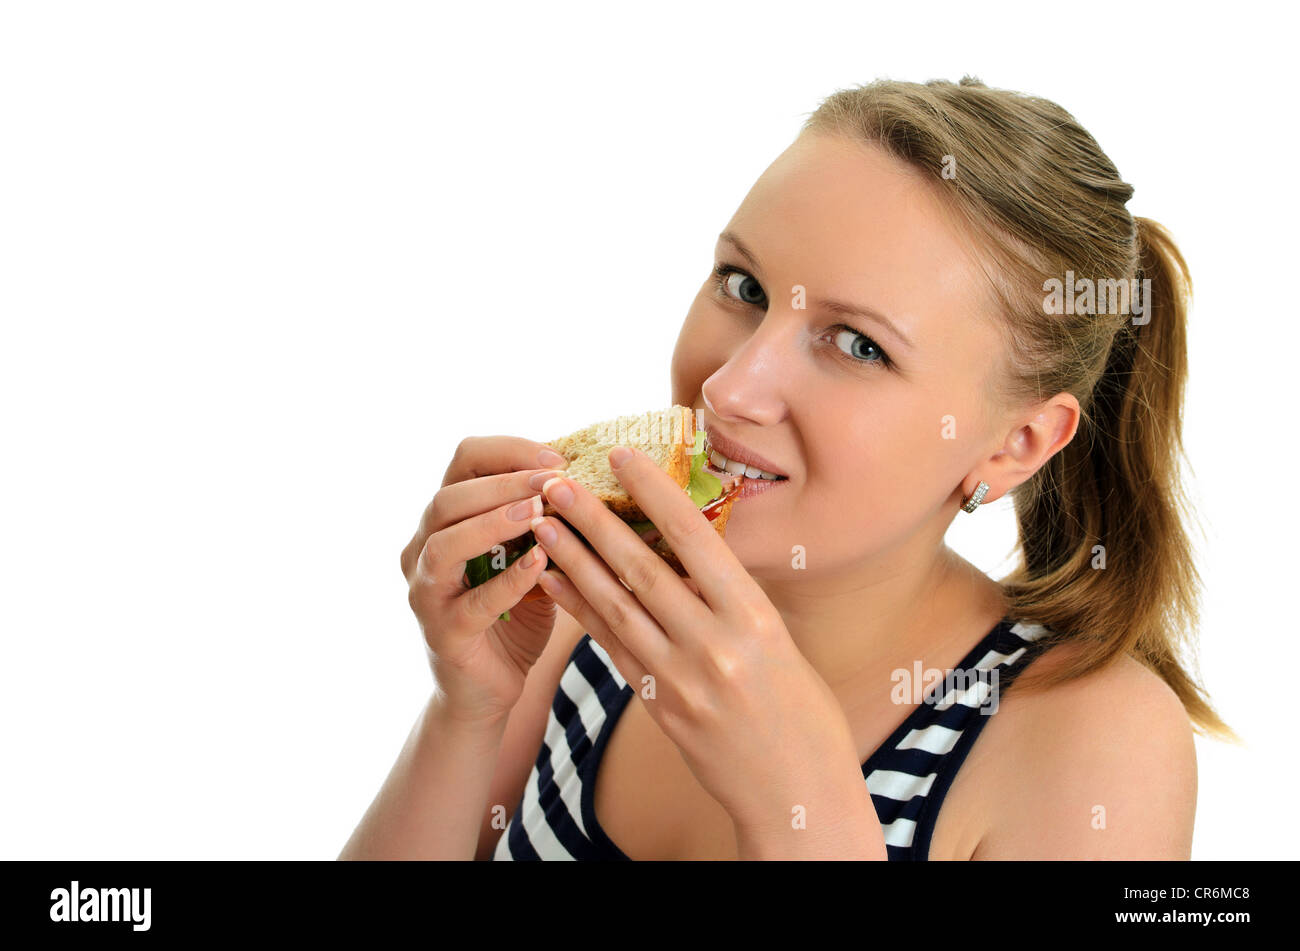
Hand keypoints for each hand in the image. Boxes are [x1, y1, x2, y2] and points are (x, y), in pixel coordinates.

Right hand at [402, 436, 569, 726]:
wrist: (487, 690)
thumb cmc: (512, 614)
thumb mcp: (531, 557)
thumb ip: (544, 522)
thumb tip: (593, 479)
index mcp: (445, 520)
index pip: (463, 461)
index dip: (508, 450)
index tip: (558, 457)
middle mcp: (422, 549)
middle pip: (449, 496)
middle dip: (504, 482)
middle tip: (553, 479)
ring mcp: (426, 592)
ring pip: (444, 543)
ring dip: (493, 521)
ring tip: (539, 511)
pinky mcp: (443, 633)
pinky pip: (472, 603)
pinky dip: (507, 580)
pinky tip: (541, 564)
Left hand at [529, 446, 867, 837]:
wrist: (798, 794)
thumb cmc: (804, 712)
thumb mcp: (781, 642)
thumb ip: (733, 602)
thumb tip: (690, 553)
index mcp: (754, 617)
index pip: (696, 540)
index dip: (655, 494)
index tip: (622, 456)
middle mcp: (714, 645)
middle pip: (642, 569)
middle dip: (594, 521)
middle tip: (556, 481)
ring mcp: (680, 680)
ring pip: (615, 607)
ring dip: (573, 561)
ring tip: (541, 523)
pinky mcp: (659, 707)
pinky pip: (610, 648)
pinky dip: (580, 611)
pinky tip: (553, 582)